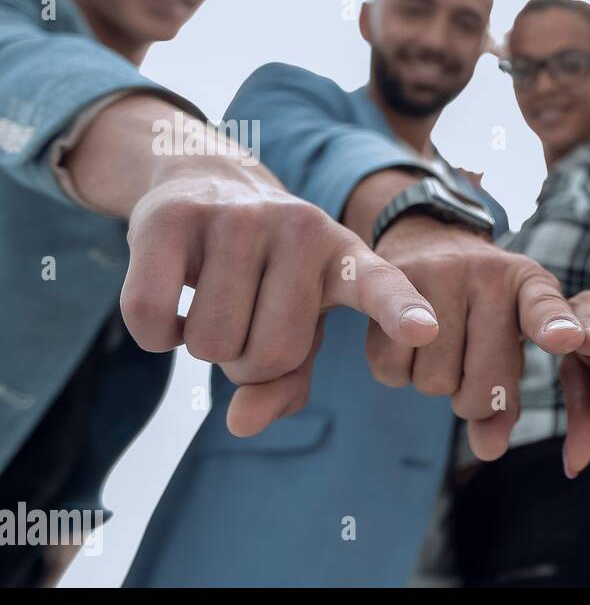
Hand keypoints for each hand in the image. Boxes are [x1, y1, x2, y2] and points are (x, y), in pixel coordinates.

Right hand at [121, 173, 437, 437]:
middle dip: (248, 364)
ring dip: (203, 347)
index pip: (380, 286)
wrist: (206, 181)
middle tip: (246, 322)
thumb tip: (242, 423)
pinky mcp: (172, 218)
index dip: (400, 311)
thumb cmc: (267, 276)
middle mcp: (302, 230)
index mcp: (347, 259)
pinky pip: (151, 315)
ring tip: (213, 302)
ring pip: (211, 343)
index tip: (425, 331)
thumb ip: (284, 385)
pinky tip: (172, 303)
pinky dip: (156, 335)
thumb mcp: (294, 329)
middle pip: (270, 353)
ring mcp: (239, 218)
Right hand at [367, 214, 589, 460]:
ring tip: (441, 350)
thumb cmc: (484, 308)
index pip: (544, 308)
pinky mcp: (384, 284)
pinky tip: (410, 345)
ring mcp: (434, 274)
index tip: (568, 340)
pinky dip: (399, 373)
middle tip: (469, 374)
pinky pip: (391, 370)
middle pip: (481, 383)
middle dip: (474, 400)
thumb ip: (507, 401)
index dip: (555, 327)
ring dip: (436, 383)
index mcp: (528, 283)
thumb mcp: (511, 340)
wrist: (431, 241)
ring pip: (434, 382)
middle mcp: (486, 273)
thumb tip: (489, 450)